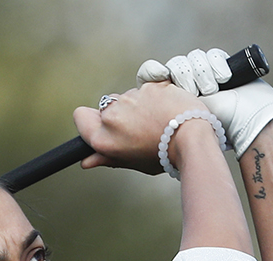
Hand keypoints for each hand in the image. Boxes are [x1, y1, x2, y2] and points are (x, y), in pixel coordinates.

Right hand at [71, 80, 203, 172]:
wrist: (191, 139)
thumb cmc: (163, 155)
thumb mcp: (132, 161)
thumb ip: (107, 157)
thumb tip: (86, 161)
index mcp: (104, 138)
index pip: (81, 117)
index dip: (89, 121)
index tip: (103, 126)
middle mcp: (112, 116)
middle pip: (106, 108)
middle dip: (121, 116)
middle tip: (141, 130)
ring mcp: (130, 97)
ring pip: (128, 98)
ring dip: (139, 106)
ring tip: (158, 121)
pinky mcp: (149, 85)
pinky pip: (147, 90)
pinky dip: (155, 98)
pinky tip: (167, 111)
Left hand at [132, 47, 272, 153]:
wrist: (247, 124)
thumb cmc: (212, 135)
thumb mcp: (176, 131)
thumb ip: (149, 127)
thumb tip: (111, 141)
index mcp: (170, 99)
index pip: (151, 74)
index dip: (153, 72)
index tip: (160, 74)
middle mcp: (185, 85)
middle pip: (174, 65)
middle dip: (184, 76)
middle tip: (196, 91)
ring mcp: (203, 75)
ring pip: (192, 59)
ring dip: (202, 73)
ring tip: (212, 90)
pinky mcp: (221, 66)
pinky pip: (211, 55)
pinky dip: (217, 65)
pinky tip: (224, 79)